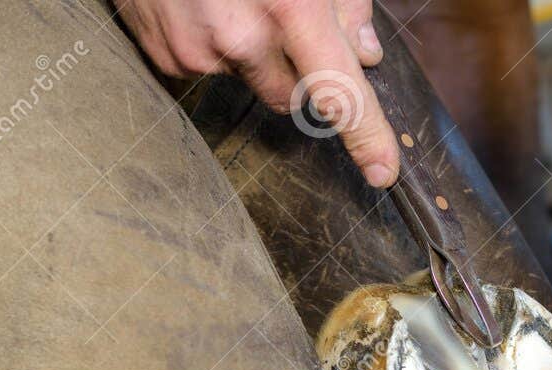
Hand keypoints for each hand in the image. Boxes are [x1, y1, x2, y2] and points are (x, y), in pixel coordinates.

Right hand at [114, 0, 399, 185]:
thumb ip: (344, 3)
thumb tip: (364, 54)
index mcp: (288, 6)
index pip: (339, 91)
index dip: (366, 136)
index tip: (383, 172)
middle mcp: (243, 37)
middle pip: (292, 95)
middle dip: (297, 70)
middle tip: (281, 22)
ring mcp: (199, 52)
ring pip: (250, 83)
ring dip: (254, 58)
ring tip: (233, 5)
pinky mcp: (168, 57)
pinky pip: (209, 73)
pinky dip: (214, 49)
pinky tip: (202, 7)